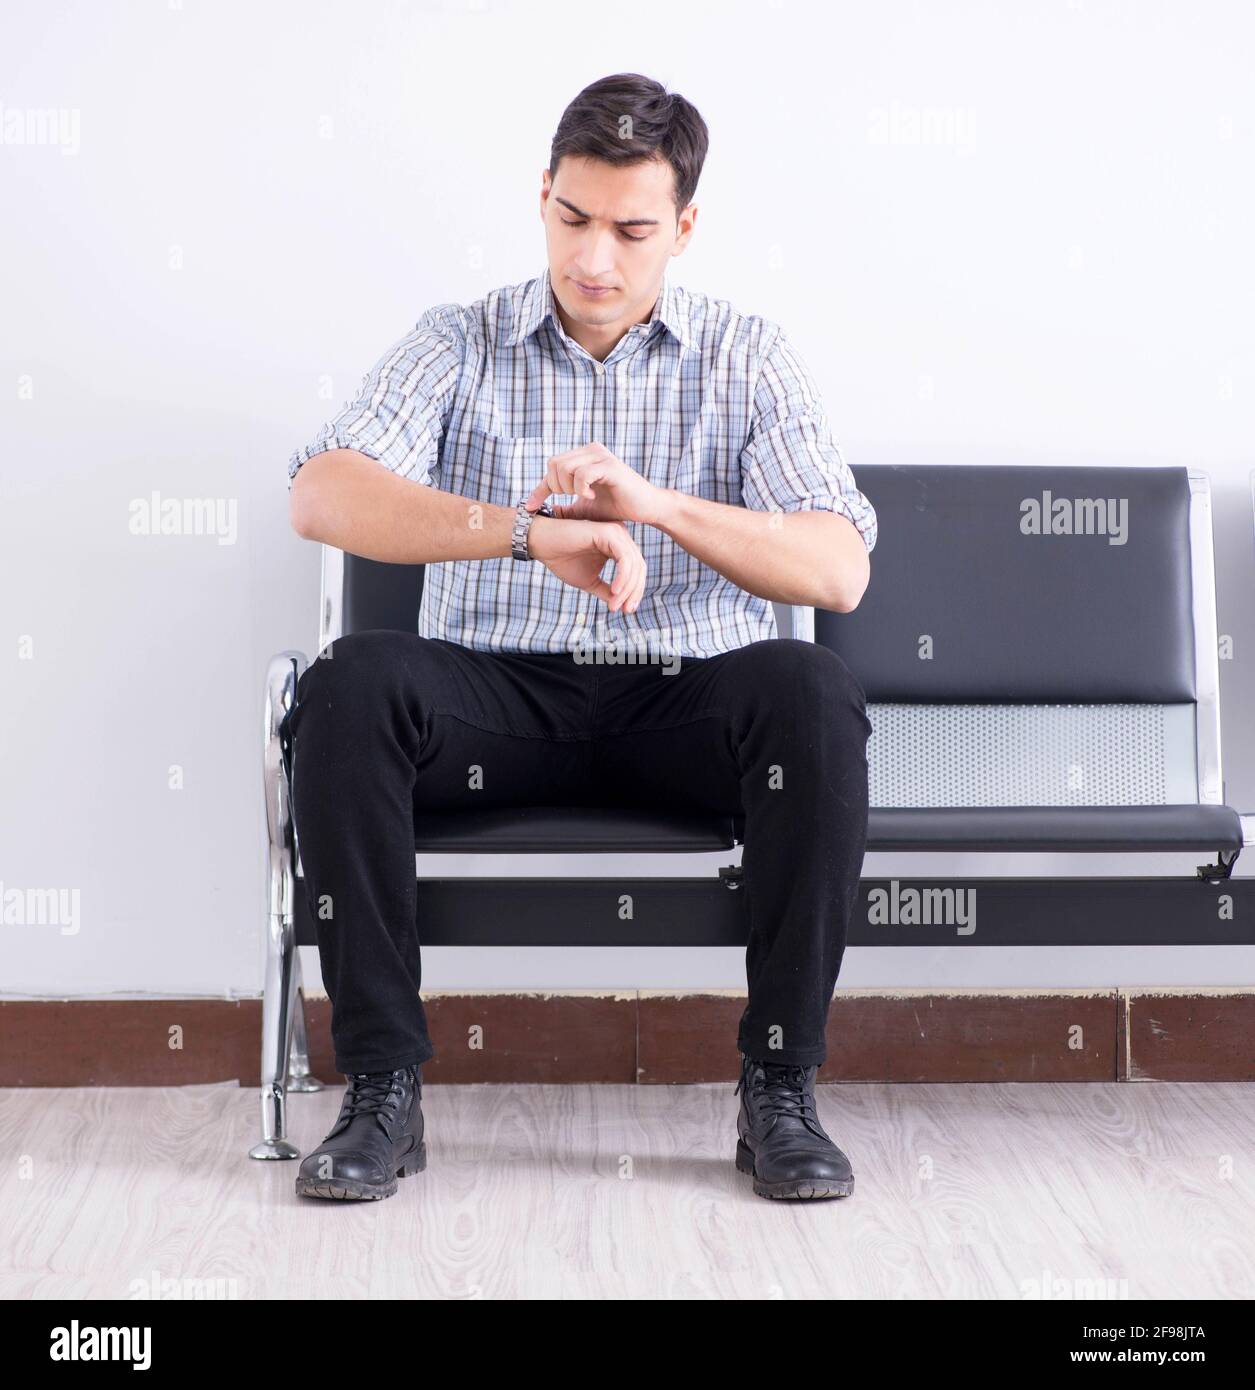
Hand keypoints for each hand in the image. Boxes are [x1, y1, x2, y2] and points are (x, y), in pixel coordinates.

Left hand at [524, 443, 671, 526]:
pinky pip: (583, 473)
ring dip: (568, 487)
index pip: (552, 467)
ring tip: (582, 498)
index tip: (530, 508)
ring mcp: (601, 455)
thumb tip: (539, 511)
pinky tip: (591, 497)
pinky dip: (581, 488)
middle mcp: (591, 450)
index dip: (539, 489)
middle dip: (556, 487)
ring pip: (565, 467)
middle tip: (571, 500)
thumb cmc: (617, 507)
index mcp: (584, 456)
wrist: (647, 509)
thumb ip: (565, 506)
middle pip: (554, 464)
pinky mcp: (610, 466)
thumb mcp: (584, 508)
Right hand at [526, 515, 645, 612]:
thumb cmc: (563, 559)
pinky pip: (625, 559)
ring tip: (614, 604)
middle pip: (640, 568)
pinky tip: (615, 591)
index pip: (636, 570)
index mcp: (618, 546)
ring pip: (634, 565)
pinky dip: (623, 577)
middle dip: (634, 592)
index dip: (635, 592)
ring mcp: (616, 532)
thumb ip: (607, 591)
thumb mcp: (589, 581)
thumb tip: (621, 606)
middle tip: (625, 610)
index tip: (626, 610)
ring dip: (627, 589)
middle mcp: (621, 536)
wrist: (541, 543)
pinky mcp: (608, 532)